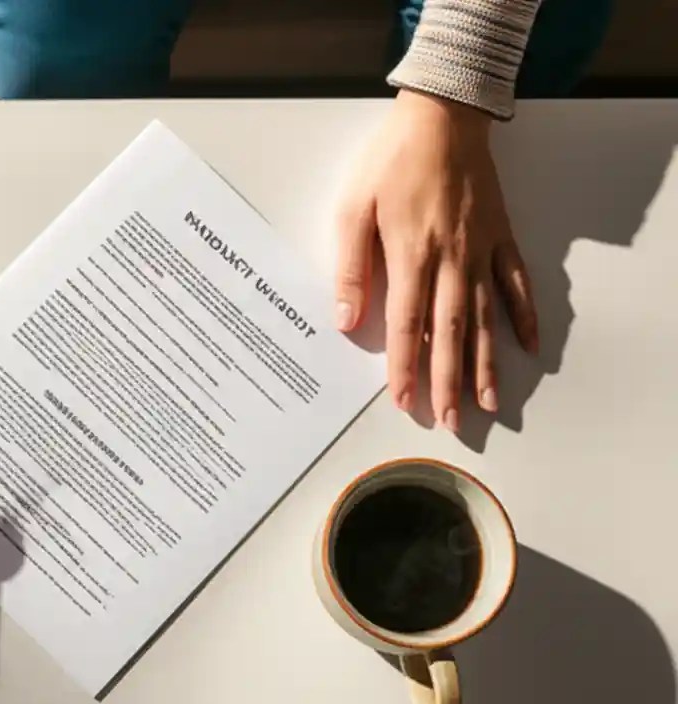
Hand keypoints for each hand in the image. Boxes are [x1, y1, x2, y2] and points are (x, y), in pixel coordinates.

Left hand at [336, 90, 538, 430]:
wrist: (442, 116)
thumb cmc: (390, 160)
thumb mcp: (353, 209)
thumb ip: (350, 268)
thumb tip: (345, 319)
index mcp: (410, 254)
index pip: (406, 324)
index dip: (405, 365)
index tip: (404, 400)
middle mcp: (450, 259)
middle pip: (449, 330)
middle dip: (447, 379)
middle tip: (448, 420)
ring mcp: (480, 249)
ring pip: (484, 316)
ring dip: (485, 361)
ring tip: (487, 401)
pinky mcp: (500, 235)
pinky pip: (516, 281)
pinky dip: (524, 314)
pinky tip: (527, 345)